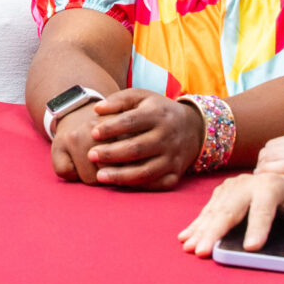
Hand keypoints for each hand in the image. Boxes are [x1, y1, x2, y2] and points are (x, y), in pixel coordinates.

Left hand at [51, 90, 201, 189]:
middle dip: (111, 154)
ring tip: (100, 176)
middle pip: (137, 148)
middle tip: (90, 155)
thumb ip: (118, 100)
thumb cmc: (156, 111)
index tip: (93, 133)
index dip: (111, 128)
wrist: (192, 127)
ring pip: (146, 171)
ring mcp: (173, 157)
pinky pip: (157, 184)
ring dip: (121, 175)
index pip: (131, 121)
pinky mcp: (176, 174)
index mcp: (157, 114)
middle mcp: (167, 136)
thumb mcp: (141, 97)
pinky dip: (138, 186)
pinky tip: (120, 183)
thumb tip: (97, 109)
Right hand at [177, 172, 283, 260]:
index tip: (250, 247)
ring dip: (201, 229)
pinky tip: (186, 238)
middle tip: (205, 251)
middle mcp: (250, 182)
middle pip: (231, 207)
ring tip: (191, 248)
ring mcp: (234, 186)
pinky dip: (197, 224)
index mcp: (275, 184)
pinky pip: (208, 209)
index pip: (264, 207)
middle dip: (216, 231)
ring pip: (215, 209)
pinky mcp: (224, 193)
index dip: (258, 227)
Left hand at [254, 128, 283, 231]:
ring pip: (275, 157)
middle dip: (260, 167)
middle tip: (258, 188)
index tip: (262, 179)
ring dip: (263, 173)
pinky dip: (272, 176)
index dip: (265, 161)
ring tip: (261, 192)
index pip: (276, 143)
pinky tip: (267, 189)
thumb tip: (282, 166)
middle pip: (271, 148)